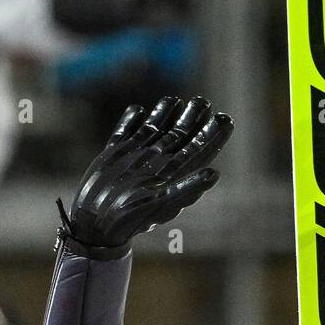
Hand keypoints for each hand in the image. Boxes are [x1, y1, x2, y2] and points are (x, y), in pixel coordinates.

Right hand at [63, 95, 232, 253]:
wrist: (98, 224)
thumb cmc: (132, 217)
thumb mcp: (162, 203)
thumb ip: (187, 188)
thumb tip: (215, 174)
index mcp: (172, 174)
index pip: (198, 150)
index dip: (213, 135)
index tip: (225, 119)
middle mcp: (156, 163)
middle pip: (179, 137)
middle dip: (192, 120)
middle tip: (202, 101)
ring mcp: (135, 158)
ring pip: (154, 131)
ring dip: (164, 115)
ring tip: (173, 100)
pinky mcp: (115, 155)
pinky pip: (125, 133)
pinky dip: (130, 121)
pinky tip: (137, 109)